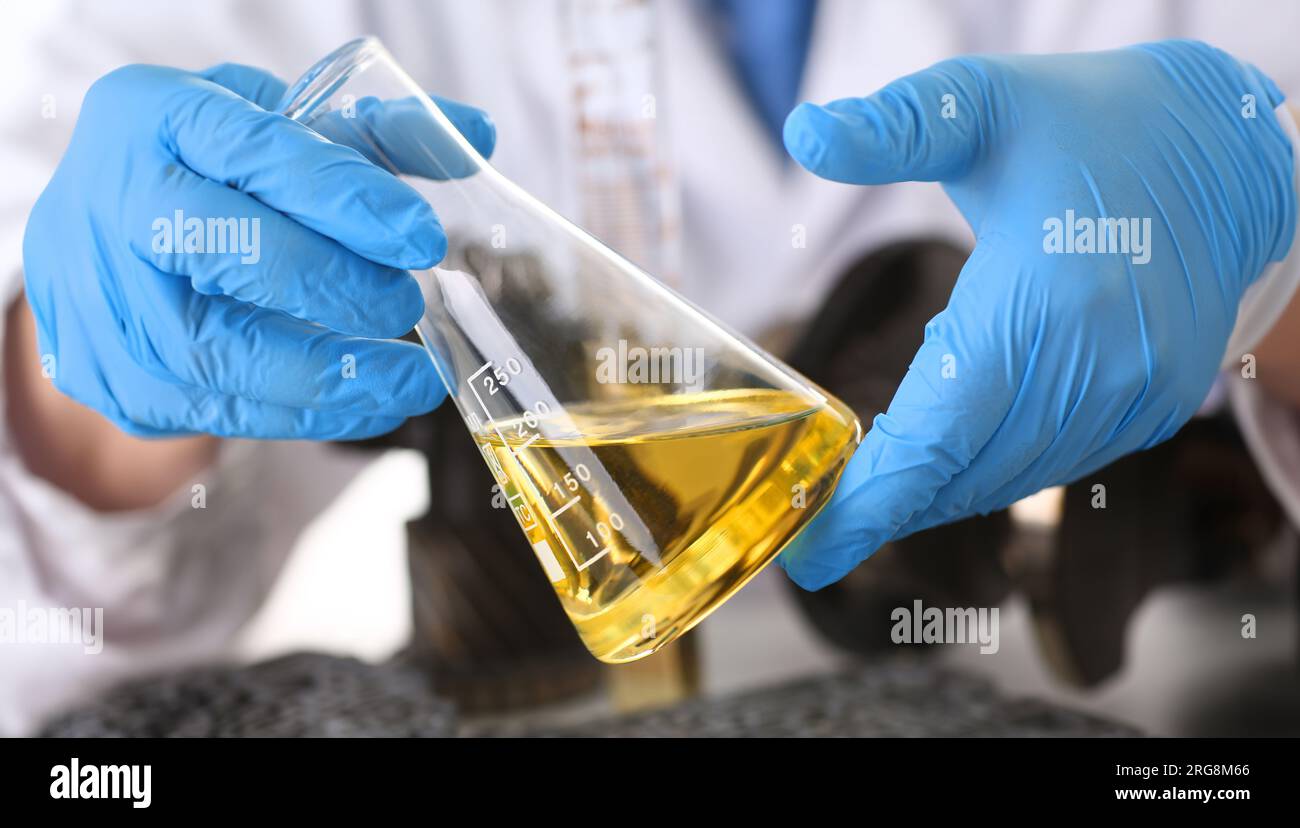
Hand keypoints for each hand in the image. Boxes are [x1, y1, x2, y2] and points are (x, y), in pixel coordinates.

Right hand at [22, 63, 494, 438]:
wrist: (104, 226)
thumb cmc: (208, 168)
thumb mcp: (281, 123)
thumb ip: (377, 133)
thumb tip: (476, 138)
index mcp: (153, 116)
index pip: (254, 153)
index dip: (344, 199)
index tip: (421, 238)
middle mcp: (111, 203)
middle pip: (223, 251)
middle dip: (334, 285)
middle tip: (408, 304)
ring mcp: (99, 298)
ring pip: (215, 354)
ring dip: (332, 376)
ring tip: (412, 380)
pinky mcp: (109, 377)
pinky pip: (215, 412)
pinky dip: (305, 415)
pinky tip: (368, 402)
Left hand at [779, 40, 1295, 588]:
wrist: (1227, 153)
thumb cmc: (1093, 126)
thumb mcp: (987, 103)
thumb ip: (895, 128)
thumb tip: (805, 131)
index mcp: (1043, 299)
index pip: (940, 434)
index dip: (873, 500)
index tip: (812, 550)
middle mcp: (1095, 364)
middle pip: (968, 471)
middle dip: (890, 503)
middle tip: (824, 520)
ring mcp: (1132, 394)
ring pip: (1012, 477)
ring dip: (939, 490)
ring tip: (877, 490)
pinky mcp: (1151, 405)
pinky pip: (1056, 462)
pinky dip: (994, 468)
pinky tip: (952, 449)